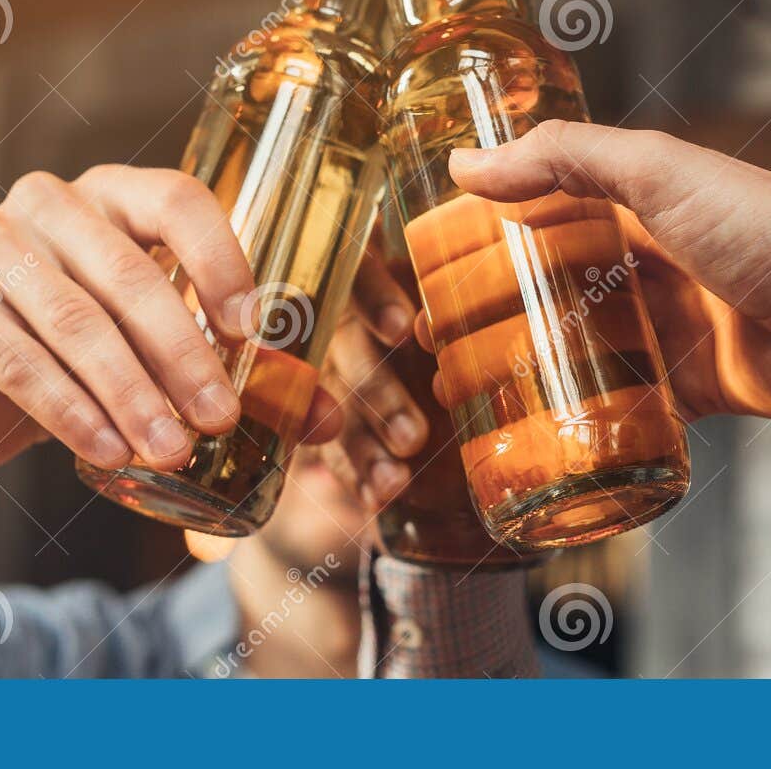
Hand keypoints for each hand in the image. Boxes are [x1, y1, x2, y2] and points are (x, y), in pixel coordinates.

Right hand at [0, 166, 271, 478]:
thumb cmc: (82, 359)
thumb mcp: (155, 352)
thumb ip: (236, 372)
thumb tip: (330, 419)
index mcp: (114, 194)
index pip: (176, 199)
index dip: (220, 258)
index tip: (252, 331)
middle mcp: (48, 203)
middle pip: (129, 273)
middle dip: (183, 353)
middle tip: (222, 418)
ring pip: (75, 321)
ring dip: (131, 393)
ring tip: (172, 450)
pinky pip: (18, 360)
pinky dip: (70, 412)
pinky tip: (109, 452)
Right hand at [315, 241, 428, 509]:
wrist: (406, 342)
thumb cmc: (450, 298)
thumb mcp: (450, 288)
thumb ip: (452, 300)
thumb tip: (450, 322)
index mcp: (361, 270)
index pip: (358, 273)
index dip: (376, 299)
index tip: (404, 329)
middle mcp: (333, 313)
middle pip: (346, 350)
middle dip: (380, 395)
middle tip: (413, 437)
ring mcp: (319, 363)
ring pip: (335, 405)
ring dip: (365, 447)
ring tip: (395, 483)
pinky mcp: (317, 412)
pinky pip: (328, 446)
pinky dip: (355, 475)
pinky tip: (375, 501)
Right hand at [444, 120, 770, 420]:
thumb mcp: (658, 171)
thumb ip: (566, 158)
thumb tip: (468, 162)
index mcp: (638, 199)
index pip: (546, 204)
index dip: (489, 226)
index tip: (428, 255)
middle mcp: (650, 259)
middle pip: (556, 281)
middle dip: (498, 305)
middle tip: (433, 336)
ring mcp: (670, 325)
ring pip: (584, 346)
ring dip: (533, 364)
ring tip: (465, 388)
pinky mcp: (691, 387)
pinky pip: (627, 404)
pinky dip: (587, 416)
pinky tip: (535, 431)